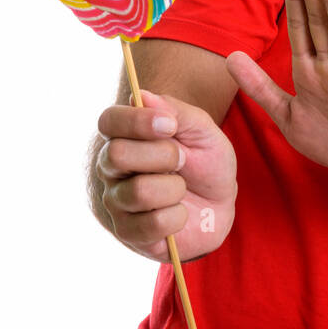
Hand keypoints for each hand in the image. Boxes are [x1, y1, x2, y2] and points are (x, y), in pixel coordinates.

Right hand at [95, 89, 236, 261]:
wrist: (219, 207)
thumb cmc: (205, 163)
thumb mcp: (203, 131)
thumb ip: (176, 112)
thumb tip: (141, 95)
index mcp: (123, 136)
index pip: (108, 121)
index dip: (137, 121)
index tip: (170, 125)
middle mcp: (111, 169)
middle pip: (116, 154)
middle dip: (162, 155)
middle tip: (182, 158)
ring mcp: (117, 202)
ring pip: (138, 191)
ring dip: (174, 188)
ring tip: (181, 188)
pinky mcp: (129, 233)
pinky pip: (152, 224)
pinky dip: (177, 216)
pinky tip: (179, 213)